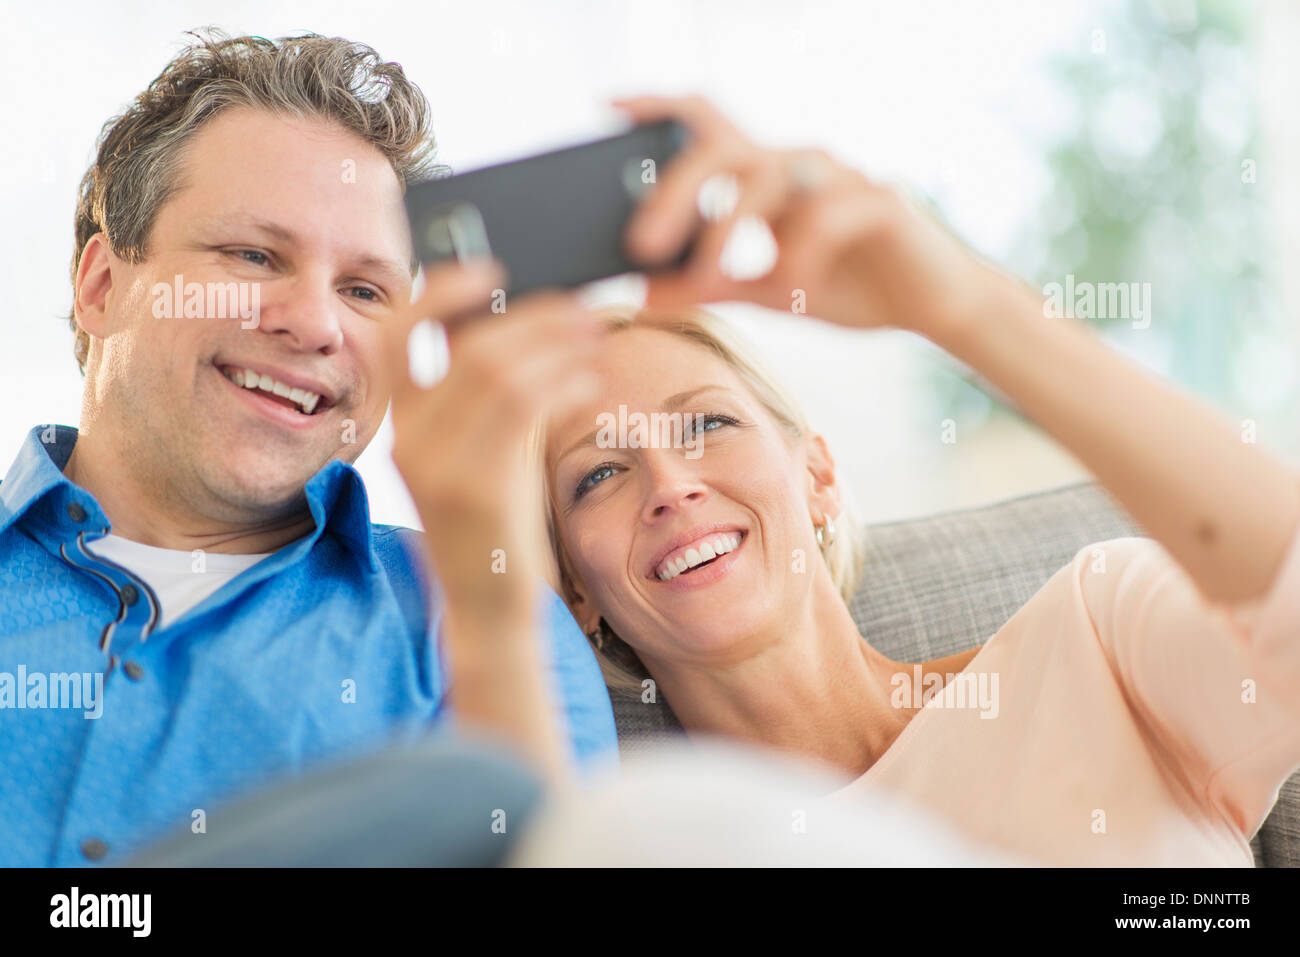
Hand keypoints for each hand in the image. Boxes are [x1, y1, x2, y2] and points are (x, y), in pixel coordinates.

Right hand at [380, 260, 602, 618]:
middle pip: (468, 345)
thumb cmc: (493, 530)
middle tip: (581, 308)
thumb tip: (522, 331)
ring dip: (557, 343)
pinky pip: (524, 406)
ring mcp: (439, 467)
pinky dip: (564, 379)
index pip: (397, 336)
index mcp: (402, 429)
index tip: (491, 271)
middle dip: (533, 317)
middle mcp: (408, 442)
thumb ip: (482, 403)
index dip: (442, 291)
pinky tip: (590, 378)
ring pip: (499, 368)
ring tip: (595, 336)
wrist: (487, 610)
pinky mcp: (478, 489)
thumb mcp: (473, 459)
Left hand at [616, 94, 1003, 340]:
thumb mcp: (768, 292)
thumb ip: (711, 286)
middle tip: (639, 246)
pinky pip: (825, 215)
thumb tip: (644, 292)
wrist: (935, 305)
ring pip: (767, 178)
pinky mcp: (878, 201)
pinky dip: (797, 255)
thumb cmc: (851, 285)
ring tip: (707, 280)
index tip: (607, 105)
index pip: (707, 124)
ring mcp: (839, 177)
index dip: (658, 106)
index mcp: (767, 177)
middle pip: (720, 148)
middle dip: (672, 193)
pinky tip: (790, 289)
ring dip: (727, 231)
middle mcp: (798, 164)